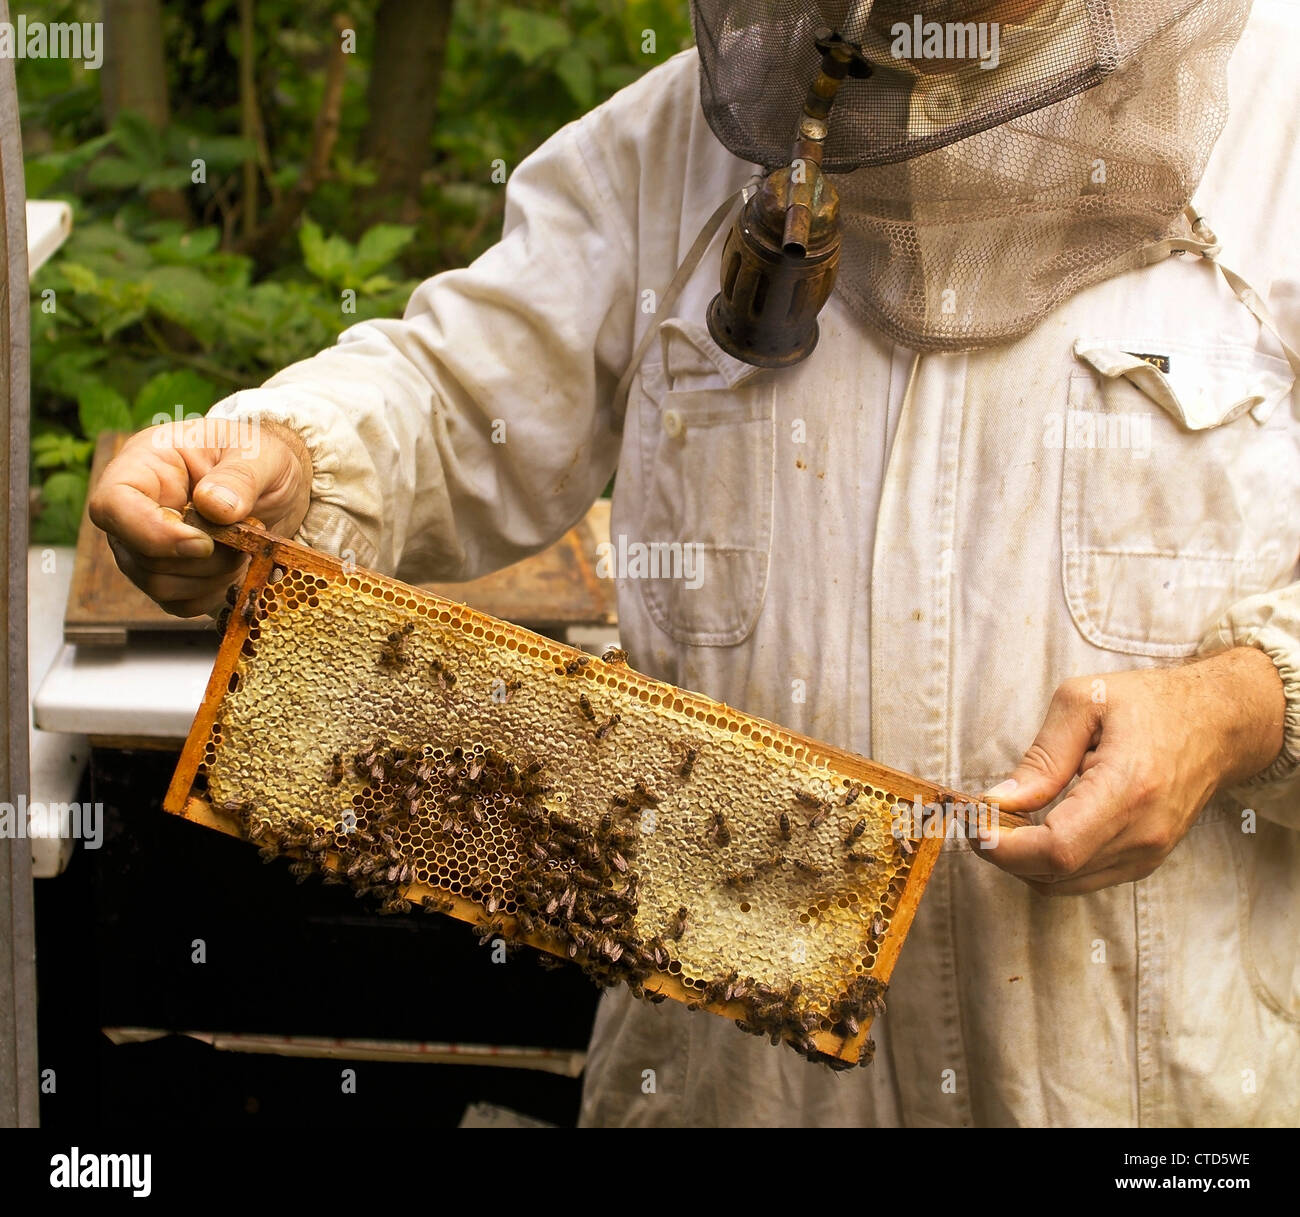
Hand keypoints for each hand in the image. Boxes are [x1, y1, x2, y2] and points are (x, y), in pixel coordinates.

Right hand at [88, 417, 312, 616]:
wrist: (277, 483)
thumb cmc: (259, 456)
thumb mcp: (260, 452)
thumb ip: (240, 476)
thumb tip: (214, 506)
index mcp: (144, 467)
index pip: (113, 506)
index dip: (153, 533)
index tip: (205, 543)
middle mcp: (133, 510)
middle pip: (141, 557)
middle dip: (203, 558)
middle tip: (247, 533)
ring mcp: (145, 547)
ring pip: (159, 586)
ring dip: (213, 576)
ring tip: (244, 547)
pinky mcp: (168, 576)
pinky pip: (179, 603)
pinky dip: (214, 593)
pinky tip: (237, 568)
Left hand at [978, 647, 1285, 894]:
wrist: (1219, 723)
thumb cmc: (1150, 704)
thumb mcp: (1083, 702)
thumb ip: (1040, 757)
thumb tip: (998, 801)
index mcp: (1128, 789)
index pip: (1057, 849)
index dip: (1005, 848)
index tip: (973, 825)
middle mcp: (1143, 833)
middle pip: (1055, 875)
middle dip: (1004, 854)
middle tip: (977, 819)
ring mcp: (1149, 853)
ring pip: (1066, 885)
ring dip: (1023, 863)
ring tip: (1002, 822)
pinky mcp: (1146, 860)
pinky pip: (1084, 879)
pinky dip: (1049, 865)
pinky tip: (1034, 830)